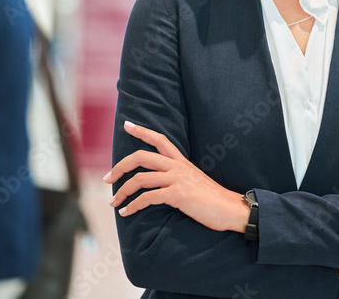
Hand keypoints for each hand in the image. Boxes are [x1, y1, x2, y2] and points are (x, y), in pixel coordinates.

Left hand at [104, 121, 249, 233]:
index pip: (160, 139)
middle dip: (120, 166)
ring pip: (140, 178)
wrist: (231, 209)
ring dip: (122, 191)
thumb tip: (162, 185)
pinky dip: (133, 206)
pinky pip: (147, 198)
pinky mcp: (177, 195)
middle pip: (141, 157)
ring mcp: (177, 179)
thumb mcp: (195, 181)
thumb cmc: (213, 199)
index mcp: (182, 162)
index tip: (127, 125)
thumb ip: (179, 178)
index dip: (142, 131)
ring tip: (114, 202)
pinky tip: (127, 212)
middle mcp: (178, 166)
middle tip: (107, 178)